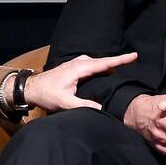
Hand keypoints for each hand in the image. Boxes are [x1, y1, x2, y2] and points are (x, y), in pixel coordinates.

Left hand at [21, 52, 137, 112]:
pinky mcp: (72, 68)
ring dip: (108, 64)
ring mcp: (75, 64)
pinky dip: (100, 66)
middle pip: (103, 61)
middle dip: (118, 60)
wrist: (31, 88)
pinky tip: (102, 72)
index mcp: (79, 69)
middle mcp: (78, 63)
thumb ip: (83, 106)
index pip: (104, 63)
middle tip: (132, 60)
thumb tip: (102, 109)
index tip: (134, 55)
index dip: (120, 59)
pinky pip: (91, 64)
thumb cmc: (46, 95)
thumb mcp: (64, 103)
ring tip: (121, 67)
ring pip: (96, 62)